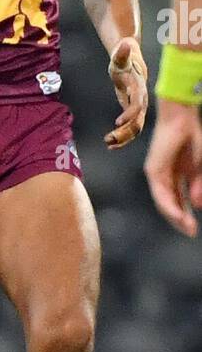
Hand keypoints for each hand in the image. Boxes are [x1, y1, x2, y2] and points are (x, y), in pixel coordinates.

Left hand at [105, 36, 147, 147]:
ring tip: (108, 143)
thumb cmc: (124, 60)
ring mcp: (139, 109)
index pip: (137, 104)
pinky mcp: (133, 114)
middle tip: (109, 138)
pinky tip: (110, 144)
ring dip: (123, 138)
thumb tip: (125, 44)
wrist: (132, 63)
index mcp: (138, 88)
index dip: (130, 113)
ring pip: (135, 129)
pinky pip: (131, 129)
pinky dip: (122, 138)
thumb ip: (122, 53)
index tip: (118, 122)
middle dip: (125, 132)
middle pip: (137, 121)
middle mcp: (141, 101)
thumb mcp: (120, 56)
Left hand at [144, 98, 201, 236]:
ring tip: (187, 227)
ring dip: (175, 216)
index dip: (185, 215)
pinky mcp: (153, 170)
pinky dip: (169, 206)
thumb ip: (198, 186)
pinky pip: (160, 193)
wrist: (183, 119)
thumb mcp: (200, 168)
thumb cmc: (193, 139)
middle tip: (191, 232)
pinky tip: (178, 215)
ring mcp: (157, 174)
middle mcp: (164, 178)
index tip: (193, 229)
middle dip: (180, 219)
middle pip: (169, 205)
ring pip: (163, 202)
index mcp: (176, 176)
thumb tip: (197, 206)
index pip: (178, 201)